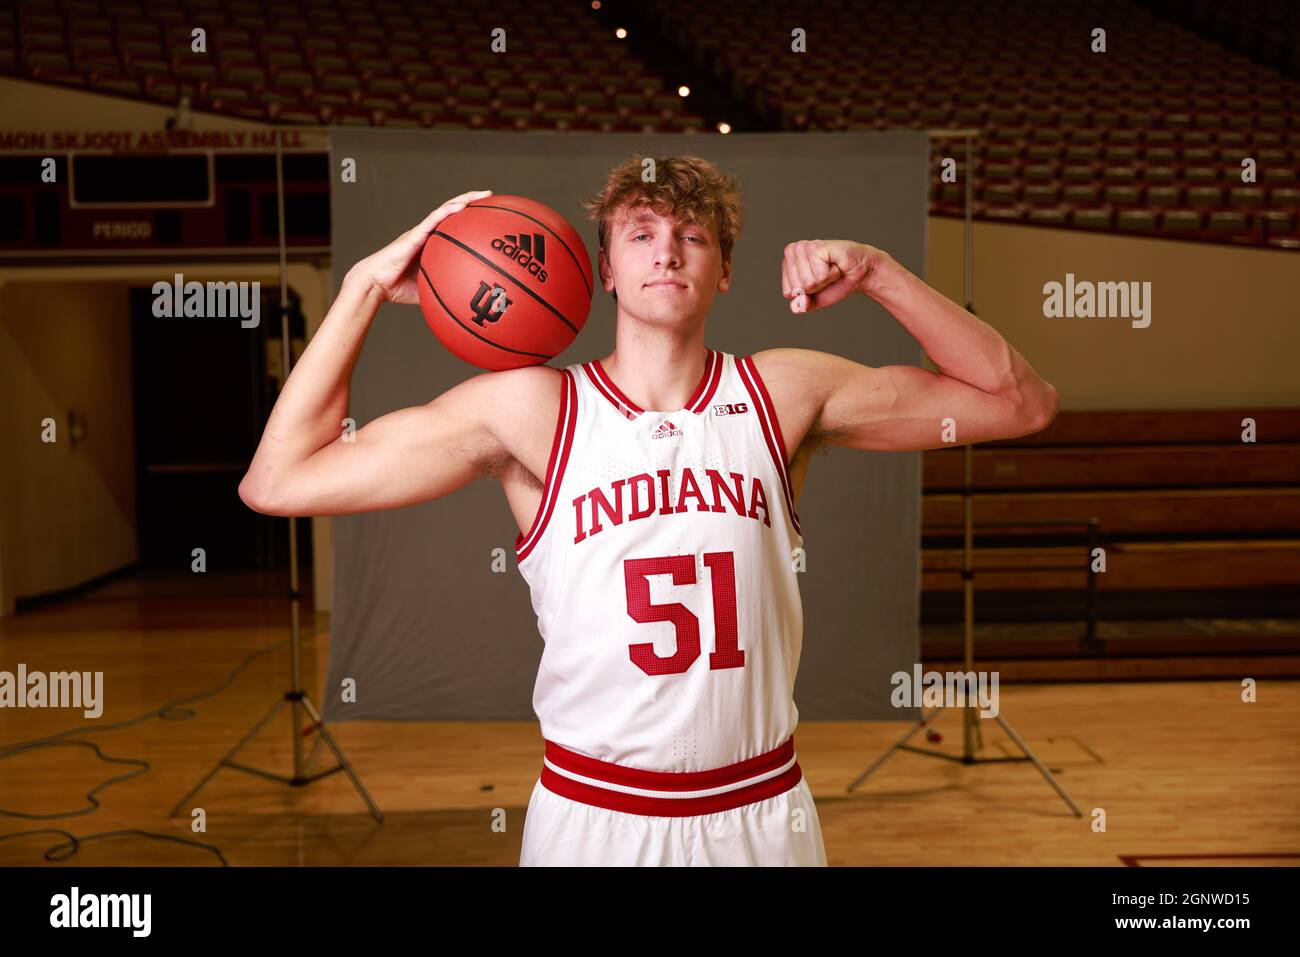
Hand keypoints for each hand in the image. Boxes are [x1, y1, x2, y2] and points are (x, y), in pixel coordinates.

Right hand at [353, 190, 492, 303]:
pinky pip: (433, 219)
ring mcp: (421, 232)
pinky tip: (462, 205)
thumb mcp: (430, 289)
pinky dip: (448, 211)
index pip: (454, 226)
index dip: (471, 218)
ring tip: (484, 194)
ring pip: (446, 209)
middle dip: (473, 202)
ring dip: (465, 199)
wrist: (377, 284)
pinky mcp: (414, 234)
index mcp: (433, 244)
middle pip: (453, 212)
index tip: (489, 215)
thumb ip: (446, 290)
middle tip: (492, 197)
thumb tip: (466, 304)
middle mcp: (429, 233)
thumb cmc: (399, 288)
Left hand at [781, 239, 885, 313]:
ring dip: (824, 280)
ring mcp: (803, 247)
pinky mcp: (816, 247)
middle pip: (797, 287)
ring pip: (807, 282)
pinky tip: (835, 264)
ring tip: (830, 269)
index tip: (817, 281)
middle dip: (815, 286)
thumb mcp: (816, 299)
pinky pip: (819, 276)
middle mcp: (792, 252)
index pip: (787, 292)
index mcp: (787, 263)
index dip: (806, 293)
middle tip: (826, 275)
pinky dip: (831, 275)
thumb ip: (802, 305)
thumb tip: (797, 307)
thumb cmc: (837, 283)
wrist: (860, 273)